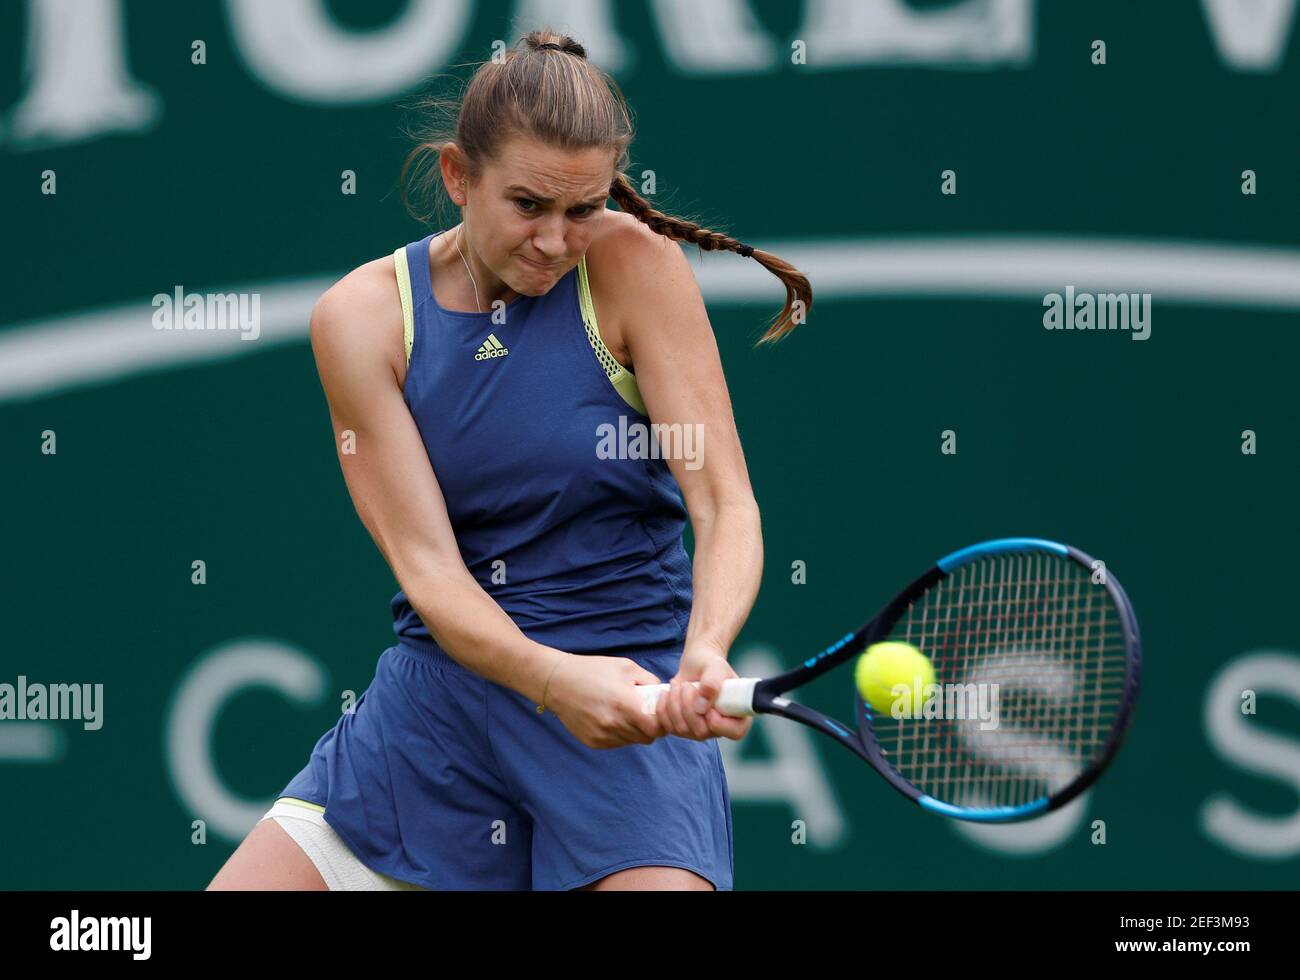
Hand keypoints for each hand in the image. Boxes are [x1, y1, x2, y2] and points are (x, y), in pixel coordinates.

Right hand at [543, 653, 666, 749]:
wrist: (557, 681)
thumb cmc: (593, 670)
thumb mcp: (626, 667)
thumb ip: (650, 681)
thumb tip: (663, 695)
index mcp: (625, 704)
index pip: (656, 728)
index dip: (662, 722)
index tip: (659, 713)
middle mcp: (614, 724)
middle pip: (646, 738)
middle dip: (650, 727)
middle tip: (644, 713)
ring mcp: (602, 736)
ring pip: (632, 741)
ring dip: (634, 731)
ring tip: (624, 713)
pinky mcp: (593, 743)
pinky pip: (616, 743)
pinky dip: (619, 734)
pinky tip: (610, 718)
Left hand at [655, 641, 752, 741]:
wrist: (695, 665)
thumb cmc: (710, 664)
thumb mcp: (715, 666)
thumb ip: (713, 682)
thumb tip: (702, 706)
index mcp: (737, 714)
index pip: (735, 732)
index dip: (720, 724)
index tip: (709, 707)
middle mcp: (719, 727)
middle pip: (701, 732)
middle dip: (689, 706)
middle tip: (687, 685)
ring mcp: (699, 730)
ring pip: (682, 729)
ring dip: (675, 703)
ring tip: (679, 685)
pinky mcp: (682, 728)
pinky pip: (668, 726)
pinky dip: (663, 707)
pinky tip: (668, 692)